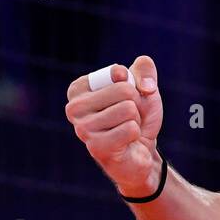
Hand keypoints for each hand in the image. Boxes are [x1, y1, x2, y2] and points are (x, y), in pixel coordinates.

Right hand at [65, 55, 163, 197]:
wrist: (142, 150)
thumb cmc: (138, 116)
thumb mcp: (144, 86)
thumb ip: (144, 69)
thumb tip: (145, 86)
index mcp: (79, 89)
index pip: (116, 72)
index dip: (131, 83)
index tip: (125, 96)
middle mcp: (74, 108)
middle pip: (124, 90)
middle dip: (136, 103)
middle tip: (128, 116)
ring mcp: (82, 128)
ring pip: (128, 110)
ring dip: (135, 120)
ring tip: (126, 128)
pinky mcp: (96, 147)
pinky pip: (130, 129)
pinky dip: (136, 134)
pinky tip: (126, 141)